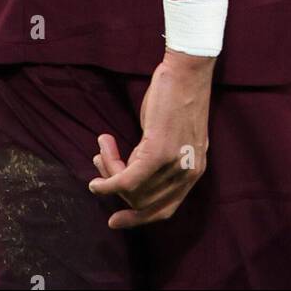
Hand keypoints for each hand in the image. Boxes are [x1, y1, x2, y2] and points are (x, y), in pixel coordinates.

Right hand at [88, 49, 213, 227]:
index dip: (139, 218)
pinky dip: (108, 181)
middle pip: (142, 201)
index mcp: (194, 171)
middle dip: (116, 186)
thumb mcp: (172, 134)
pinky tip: (96, 180)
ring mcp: (174, 164)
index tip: (116, 219)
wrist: (186, 71)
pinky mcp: (159, 151)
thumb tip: (127, 171)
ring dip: (109, 172)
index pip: (165, 209)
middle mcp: (187, 174)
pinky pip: (127, 179)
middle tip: (101, 163)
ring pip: (132, 189)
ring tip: (102, 148)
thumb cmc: (175, 96)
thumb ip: (158, 157)